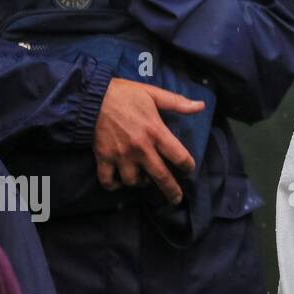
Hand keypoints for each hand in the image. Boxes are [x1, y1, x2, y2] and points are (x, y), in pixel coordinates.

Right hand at [93, 78, 201, 203]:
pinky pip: (108, 180)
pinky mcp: (103, 158)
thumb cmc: (125, 94)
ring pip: (133, 181)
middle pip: (160, 176)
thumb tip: (201, 106)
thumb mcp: (154, 94)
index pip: (178, 156)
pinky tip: (119, 184)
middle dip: (171, 190)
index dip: (187, 166)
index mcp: (156, 132)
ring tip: (144, 180)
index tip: (189, 169)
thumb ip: (178, 102)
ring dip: (140, 184)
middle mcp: (140, 148)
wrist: (92, 97)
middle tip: (177, 199)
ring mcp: (121, 155)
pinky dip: (113, 185)